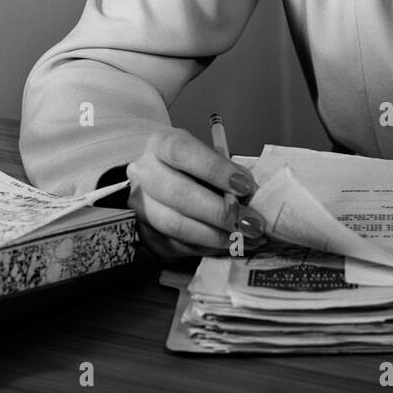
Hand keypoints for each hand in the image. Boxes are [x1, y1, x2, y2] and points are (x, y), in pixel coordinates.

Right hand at [127, 128, 266, 262]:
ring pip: (176, 225)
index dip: (216, 169)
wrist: (160, 180)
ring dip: (217, 235)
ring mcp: (139, 206)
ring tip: (246, 238)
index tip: (245, 186)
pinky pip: (177, 245)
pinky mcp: (144, 233)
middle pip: (179, 194)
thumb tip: (253, 197)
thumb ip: (226, 173)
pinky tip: (231, 245)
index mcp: (160, 145)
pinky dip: (208, 247)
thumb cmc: (192, 166)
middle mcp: (144, 173)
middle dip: (220, 212)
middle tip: (252, 222)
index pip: (183, 153)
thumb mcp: (207, 157)